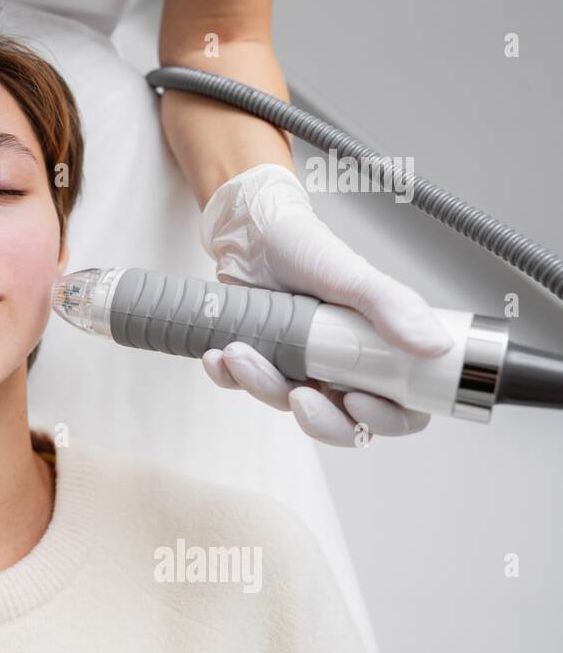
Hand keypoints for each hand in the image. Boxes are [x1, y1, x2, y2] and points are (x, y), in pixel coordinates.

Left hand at [197, 163, 453, 445]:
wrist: (250, 230)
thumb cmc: (306, 246)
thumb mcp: (353, 274)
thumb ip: (392, 307)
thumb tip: (435, 346)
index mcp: (379, 351)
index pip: (399, 409)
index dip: (384, 420)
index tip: (357, 402)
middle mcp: (341, 366)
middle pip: (341, 422)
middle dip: (316, 419)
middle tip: (296, 398)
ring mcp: (299, 367)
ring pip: (285, 402)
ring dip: (260, 384)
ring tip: (240, 350)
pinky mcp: (260, 361)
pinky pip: (244, 386)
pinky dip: (229, 376)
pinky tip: (218, 356)